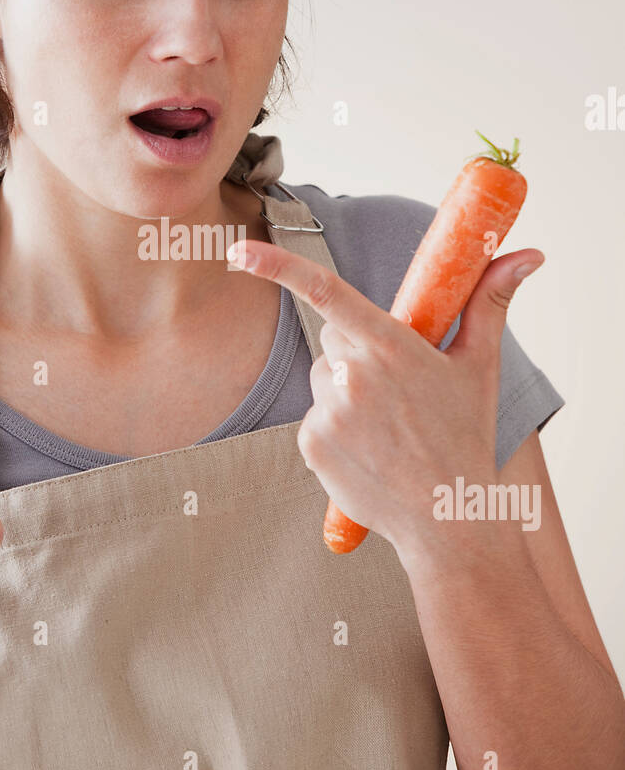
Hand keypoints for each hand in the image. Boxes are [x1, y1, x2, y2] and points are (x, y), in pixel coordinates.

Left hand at [226, 238, 543, 558]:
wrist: (447, 518)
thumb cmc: (466, 437)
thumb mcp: (480, 365)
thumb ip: (490, 301)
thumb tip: (529, 254)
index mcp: (390, 346)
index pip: (324, 291)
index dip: (277, 267)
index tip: (241, 251)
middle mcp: (352, 375)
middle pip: (333, 337)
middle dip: (357, 349)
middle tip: (398, 387)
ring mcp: (327, 412)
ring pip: (324, 377)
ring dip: (347, 390)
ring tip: (388, 426)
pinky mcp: (310, 445)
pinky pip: (315, 417)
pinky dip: (335, 427)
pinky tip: (370, 449)